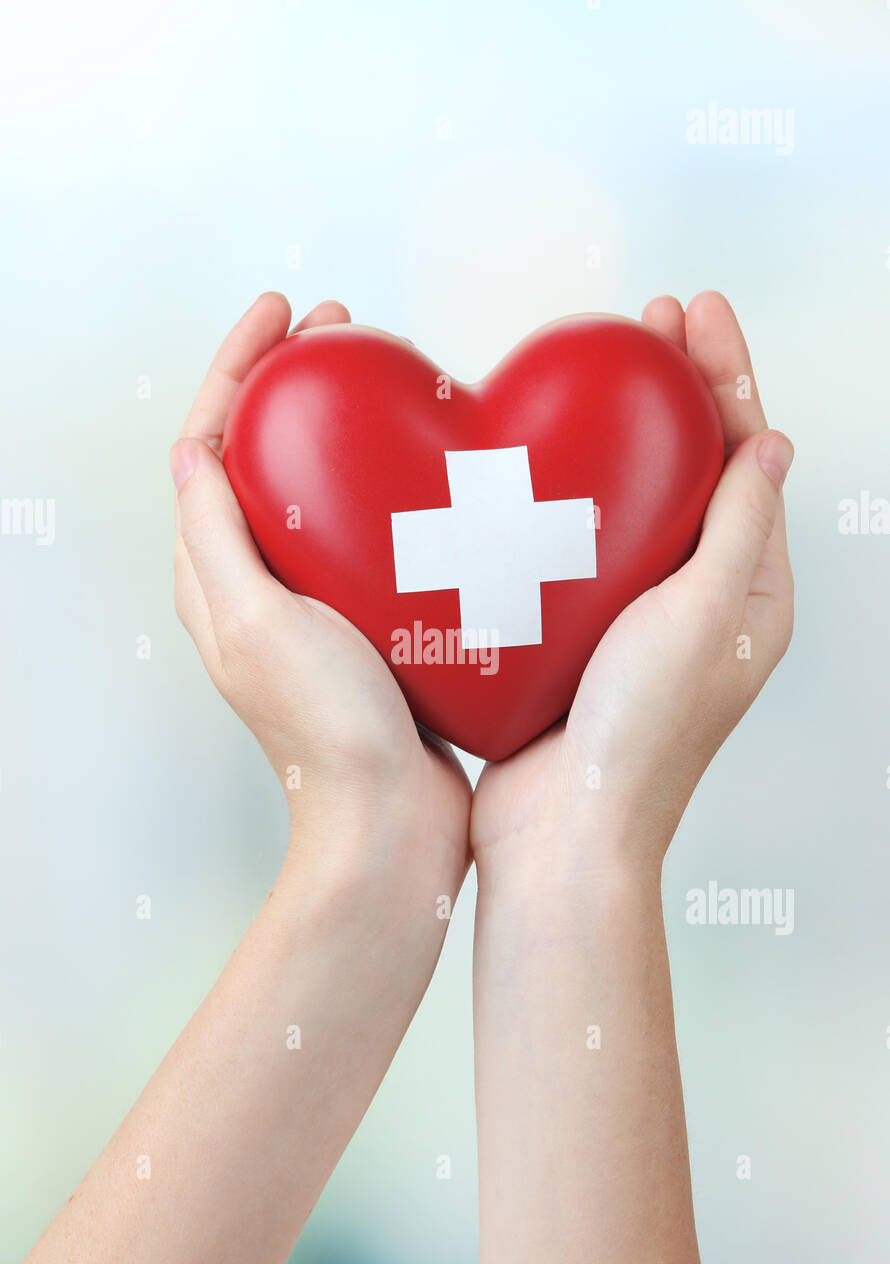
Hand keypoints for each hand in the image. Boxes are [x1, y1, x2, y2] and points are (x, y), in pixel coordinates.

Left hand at [171, 294, 470, 867]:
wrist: (390, 820)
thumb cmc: (326, 732)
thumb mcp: (255, 621)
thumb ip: (217, 537)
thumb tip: (192, 451)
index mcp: (218, 576)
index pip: (210, 444)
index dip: (240, 366)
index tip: (283, 312)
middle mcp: (259, 583)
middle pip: (262, 453)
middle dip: (291, 379)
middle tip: (338, 327)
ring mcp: (316, 601)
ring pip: (318, 486)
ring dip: (341, 422)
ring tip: (382, 375)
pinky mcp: (369, 620)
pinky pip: (370, 530)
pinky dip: (388, 482)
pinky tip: (429, 466)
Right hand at [471, 291, 793, 870]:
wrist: (563, 832)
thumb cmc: (641, 740)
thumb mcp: (708, 618)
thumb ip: (738, 527)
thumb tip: (770, 443)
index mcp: (749, 595)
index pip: (748, 461)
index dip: (727, 377)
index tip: (698, 311)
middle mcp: (699, 601)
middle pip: (694, 469)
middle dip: (676, 389)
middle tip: (650, 321)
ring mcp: (635, 617)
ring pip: (632, 502)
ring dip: (619, 434)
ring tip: (597, 371)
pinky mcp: (576, 632)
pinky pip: (577, 546)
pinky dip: (566, 494)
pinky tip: (536, 460)